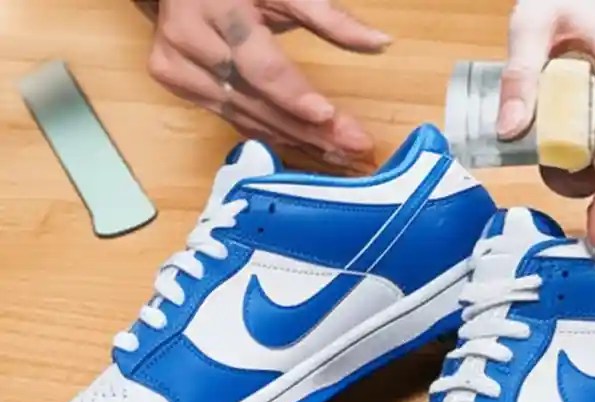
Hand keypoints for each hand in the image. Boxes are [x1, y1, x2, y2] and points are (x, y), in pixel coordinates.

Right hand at [146, 0, 390, 166]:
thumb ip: (330, 18)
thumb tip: (382, 43)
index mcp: (218, 10)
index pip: (259, 64)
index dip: (293, 95)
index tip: (328, 118)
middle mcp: (189, 41)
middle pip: (255, 98)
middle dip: (306, 129)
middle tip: (351, 150)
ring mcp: (176, 67)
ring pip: (243, 115)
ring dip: (293, 140)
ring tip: (338, 156)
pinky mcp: (175, 84)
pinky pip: (230, 117)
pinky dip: (270, 134)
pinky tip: (304, 148)